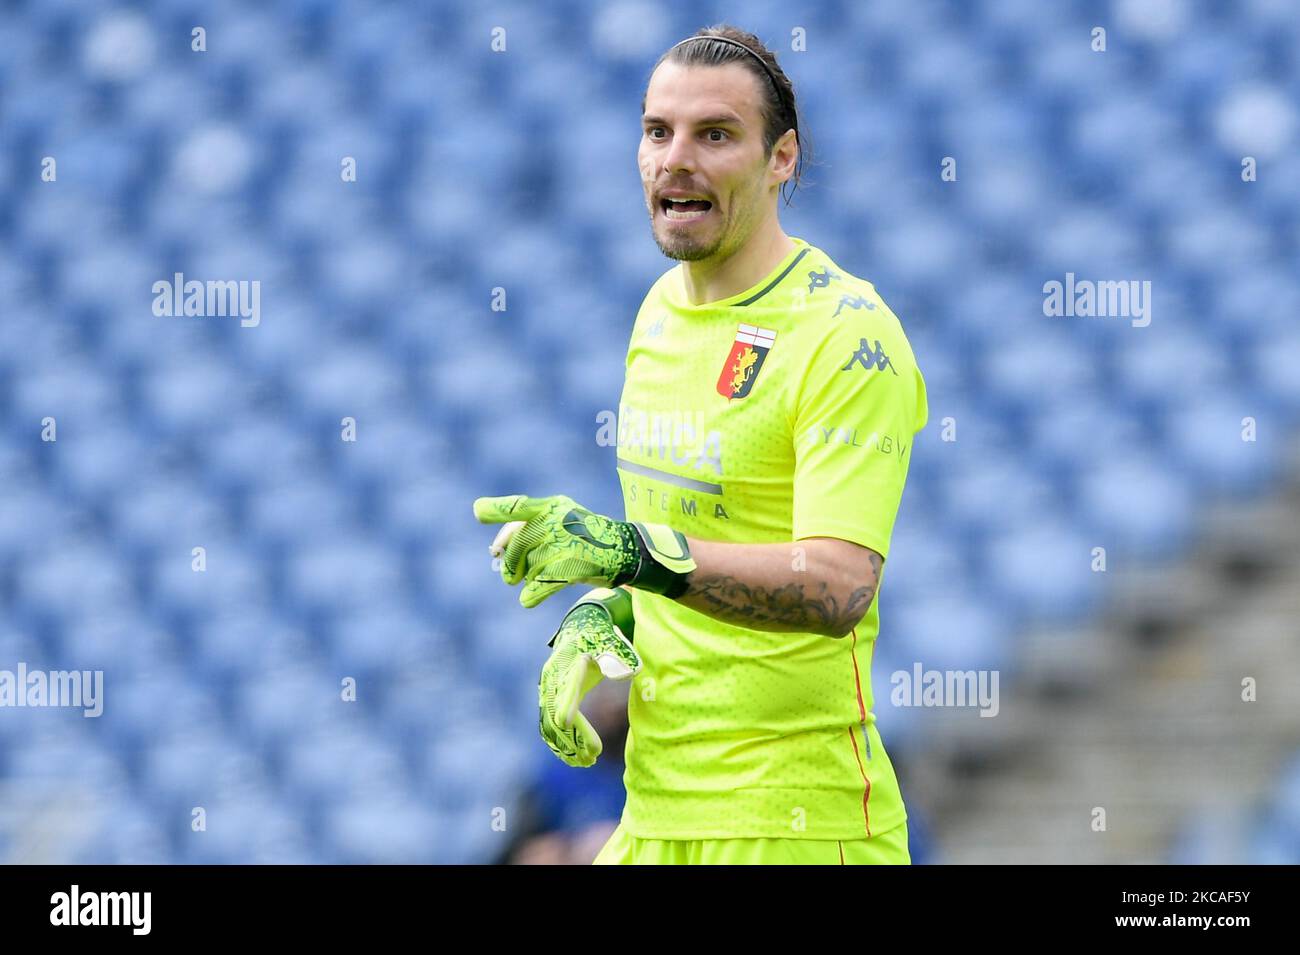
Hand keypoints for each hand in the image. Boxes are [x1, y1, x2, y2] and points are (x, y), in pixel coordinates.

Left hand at [473, 493, 696, 606]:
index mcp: (551, 505)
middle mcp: (557, 521)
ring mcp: (565, 544)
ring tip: (534, 579)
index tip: (478, 512)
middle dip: (509, 562)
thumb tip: (495, 550)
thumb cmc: (583, 535)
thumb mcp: (558, 521)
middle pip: (518, 544)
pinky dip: (531, 596)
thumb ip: (527, 530)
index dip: (496, 509)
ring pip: (528, 567)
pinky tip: (529, 598)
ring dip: (526, 577)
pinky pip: (538, 586)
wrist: (622, 551)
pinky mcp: (571, 567)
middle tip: (510, 575)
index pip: (518, 506)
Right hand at [539, 603, 639, 766]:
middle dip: (572, 736)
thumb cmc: (602, 638)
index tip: (566, 721)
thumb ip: (621, 656)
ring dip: (565, 746)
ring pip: (549, 724)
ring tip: (587, 763)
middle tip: (592, 757)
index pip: (566, 685)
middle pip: (556, 711)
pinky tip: (574, 759)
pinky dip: (559, 744)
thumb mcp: (613, 643)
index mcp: (570, 662)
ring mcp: (547, 690)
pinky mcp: (548, 700)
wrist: (581, 630)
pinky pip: (548, 727)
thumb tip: (630, 672)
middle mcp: (553, 677)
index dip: (565, 703)